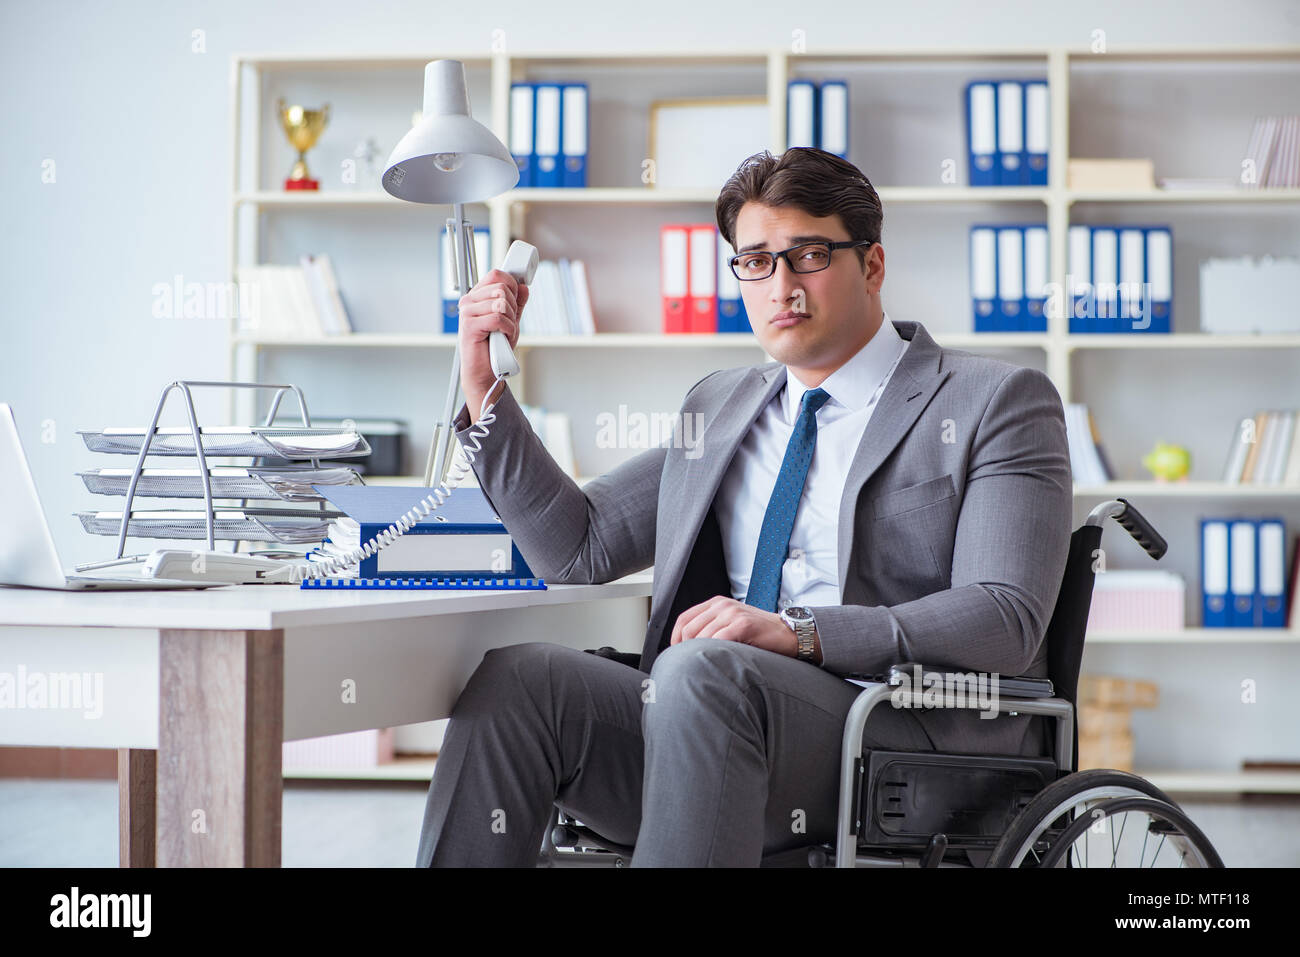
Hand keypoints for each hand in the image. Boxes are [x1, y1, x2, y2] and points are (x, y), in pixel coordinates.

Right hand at [458, 268, 529, 422]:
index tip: (515, 300)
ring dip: (510, 320)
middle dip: (513, 307)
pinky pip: (497, 318)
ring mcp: (467, 313)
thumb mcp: (511, 321)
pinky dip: (507, 329)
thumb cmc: (495, 348)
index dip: (512, 284)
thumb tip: (524, 287)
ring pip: (501, 303)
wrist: (486, 372)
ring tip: (504, 332)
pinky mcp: (469, 326)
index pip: (496, 275)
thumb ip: (517, 304)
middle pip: (501, 288)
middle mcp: (469, 302)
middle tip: (509, 323)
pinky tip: (503, 336)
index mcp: (477, 297)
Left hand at [669, 596, 805, 658]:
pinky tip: (715, 663)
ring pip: (702, 636)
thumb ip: (712, 629)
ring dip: (698, 654)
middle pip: (688, 628)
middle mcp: (722, 605)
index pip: (684, 619)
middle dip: (683, 649)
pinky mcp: (743, 624)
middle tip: (686, 666)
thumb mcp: (732, 625)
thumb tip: (687, 649)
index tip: (676, 655)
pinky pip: (719, 640)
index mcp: (716, 604)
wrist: (789, 634)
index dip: (674, 638)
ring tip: (700, 668)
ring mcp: (732, 613)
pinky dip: (713, 653)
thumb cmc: (760, 634)